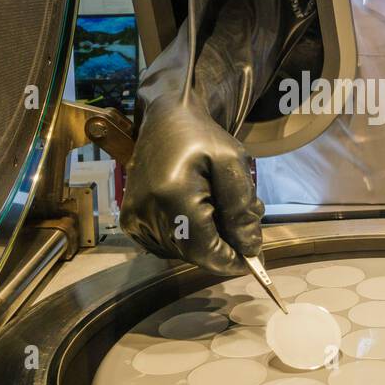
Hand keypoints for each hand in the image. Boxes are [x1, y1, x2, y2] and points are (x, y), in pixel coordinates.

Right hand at [119, 98, 264, 274]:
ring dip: (206, 241)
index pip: (204, 250)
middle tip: (241, 221)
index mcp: (172, 193)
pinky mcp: (130, 221)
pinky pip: (167, 246)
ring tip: (218, 208)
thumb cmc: (203, 138)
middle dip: (222, 246)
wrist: (167, 122)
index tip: (253, 261)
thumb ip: (241, 208)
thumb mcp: (233, 162)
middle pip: (194, 254)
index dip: (231, 262)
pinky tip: (197, 211)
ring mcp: (133, 217)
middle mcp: (146, 210)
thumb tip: (248, 248)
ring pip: (182, 253)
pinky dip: (188, 238)